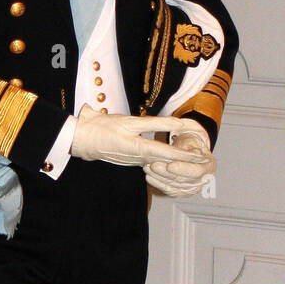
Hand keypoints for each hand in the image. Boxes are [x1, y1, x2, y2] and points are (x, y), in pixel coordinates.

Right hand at [71, 104, 213, 168]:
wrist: (81, 141)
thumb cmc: (102, 128)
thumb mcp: (130, 121)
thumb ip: (156, 123)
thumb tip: (178, 123)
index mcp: (140, 148)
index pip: (169, 153)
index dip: (186, 155)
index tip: (201, 156)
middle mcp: (139, 159)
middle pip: (168, 161)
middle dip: (186, 161)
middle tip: (204, 160)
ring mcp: (134, 162)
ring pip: (160, 162)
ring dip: (177, 161)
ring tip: (193, 158)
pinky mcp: (131, 161)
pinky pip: (151, 162)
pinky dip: (164, 160)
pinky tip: (171, 158)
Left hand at [146, 120, 215, 197]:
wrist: (187, 152)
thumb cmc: (191, 145)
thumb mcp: (193, 141)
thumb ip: (193, 147)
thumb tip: (194, 153)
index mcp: (209, 167)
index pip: (196, 172)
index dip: (183, 169)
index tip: (170, 165)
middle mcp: (203, 181)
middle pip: (183, 180)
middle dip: (166, 173)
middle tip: (153, 165)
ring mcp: (192, 189)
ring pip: (173, 186)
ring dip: (159, 178)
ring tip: (148, 168)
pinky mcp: (181, 192)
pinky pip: (168, 190)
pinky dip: (157, 184)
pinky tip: (149, 177)